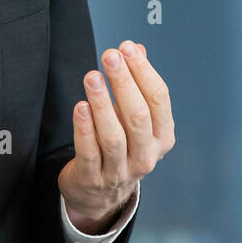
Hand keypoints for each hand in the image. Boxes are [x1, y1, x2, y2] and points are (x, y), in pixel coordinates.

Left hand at [57, 41, 173, 233]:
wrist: (99, 194)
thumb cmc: (119, 146)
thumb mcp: (132, 117)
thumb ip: (136, 83)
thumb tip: (136, 48)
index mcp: (161, 137)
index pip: (158, 100)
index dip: (143, 71)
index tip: (127, 48)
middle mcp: (145, 156)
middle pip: (138, 116)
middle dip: (124, 82)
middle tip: (110, 56)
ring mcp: (120, 171)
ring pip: (114, 136)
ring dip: (103, 103)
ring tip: (92, 77)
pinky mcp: (93, 178)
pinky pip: (89, 152)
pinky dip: (85, 128)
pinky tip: (80, 106)